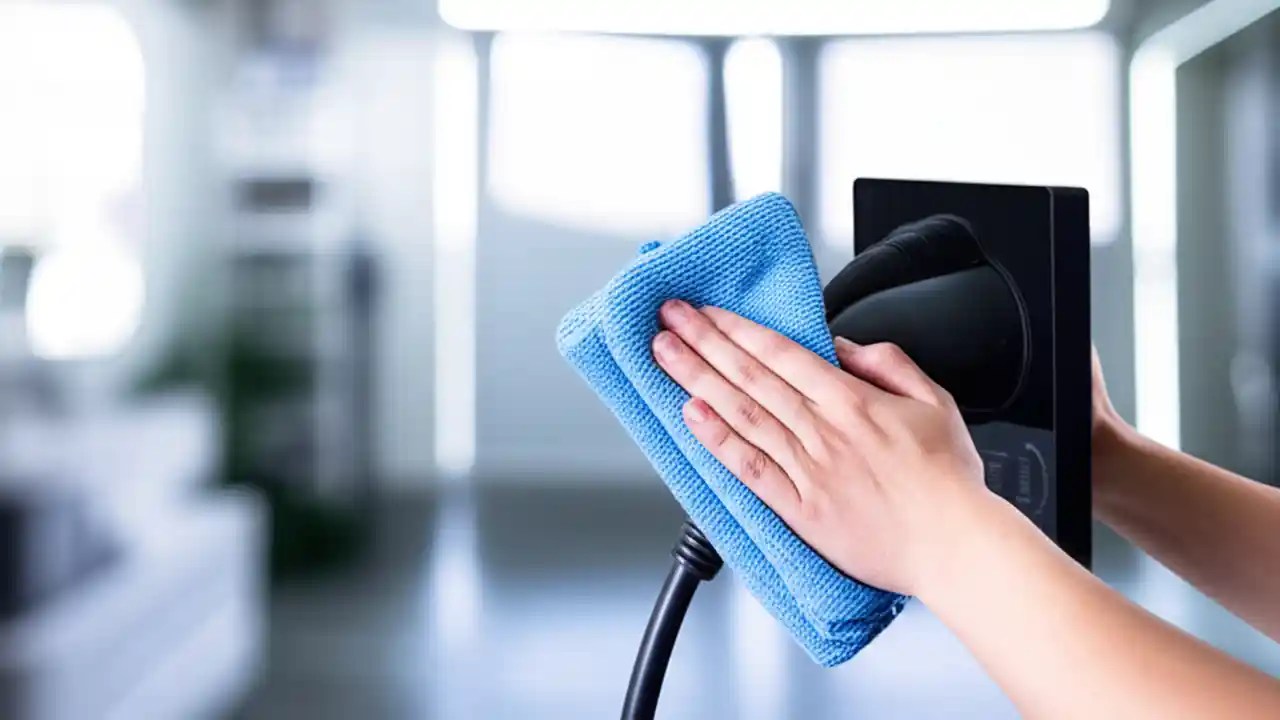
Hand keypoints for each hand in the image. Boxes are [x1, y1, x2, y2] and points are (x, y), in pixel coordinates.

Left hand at [651, 299, 995, 596]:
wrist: (955, 545)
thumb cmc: (948, 482)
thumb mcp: (934, 401)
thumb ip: (888, 364)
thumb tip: (843, 346)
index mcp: (852, 400)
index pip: (781, 352)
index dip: (738, 328)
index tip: (707, 311)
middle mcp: (823, 429)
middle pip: (751, 375)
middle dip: (705, 341)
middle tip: (670, 316)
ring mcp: (807, 469)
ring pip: (742, 413)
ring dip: (698, 379)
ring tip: (666, 354)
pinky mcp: (800, 509)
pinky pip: (750, 469)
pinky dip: (718, 441)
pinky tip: (692, 416)